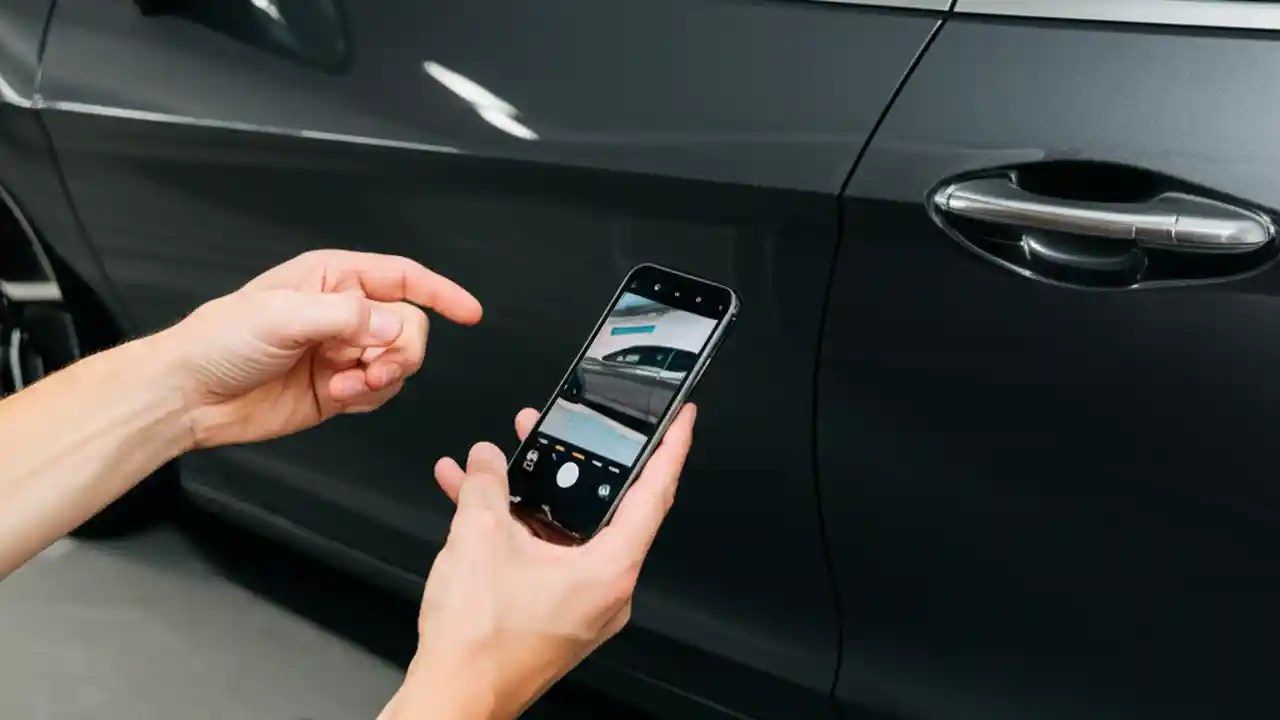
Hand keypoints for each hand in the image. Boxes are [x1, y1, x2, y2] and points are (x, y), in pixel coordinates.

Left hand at [166, 250, 481, 447]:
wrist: (191, 395)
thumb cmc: (219, 341)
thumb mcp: (282, 315)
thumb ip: (347, 317)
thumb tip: (396, 325)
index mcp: (332, 277)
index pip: (403, 277)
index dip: (441, 292)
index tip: (470, 312)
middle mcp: (344, 312)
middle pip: (410, 325)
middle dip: (399, 350)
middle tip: (369, 365)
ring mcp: (343, 351)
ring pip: (400, 360)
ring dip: (383, 376)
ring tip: (347, 383)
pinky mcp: (340, 387)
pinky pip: (381, 390)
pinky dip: (369, 396)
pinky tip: (339, 394)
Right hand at [382, 404, 695, 719]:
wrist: (451, 700)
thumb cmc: (478, 644)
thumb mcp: (479, 537)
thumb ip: (486, 485)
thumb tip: (485, 459)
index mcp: (610, 570)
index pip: (655, 493)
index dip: (671, 449)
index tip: (683, 420)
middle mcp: (605, 590)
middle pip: (606, 507)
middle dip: (580, 460)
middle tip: (571, 424)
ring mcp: (579, 604)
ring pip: (566, 530)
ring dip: (535, 492)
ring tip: (506, 455)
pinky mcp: (552, 613)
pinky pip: (542, 555)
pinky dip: (515, 528)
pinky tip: (474, 501)